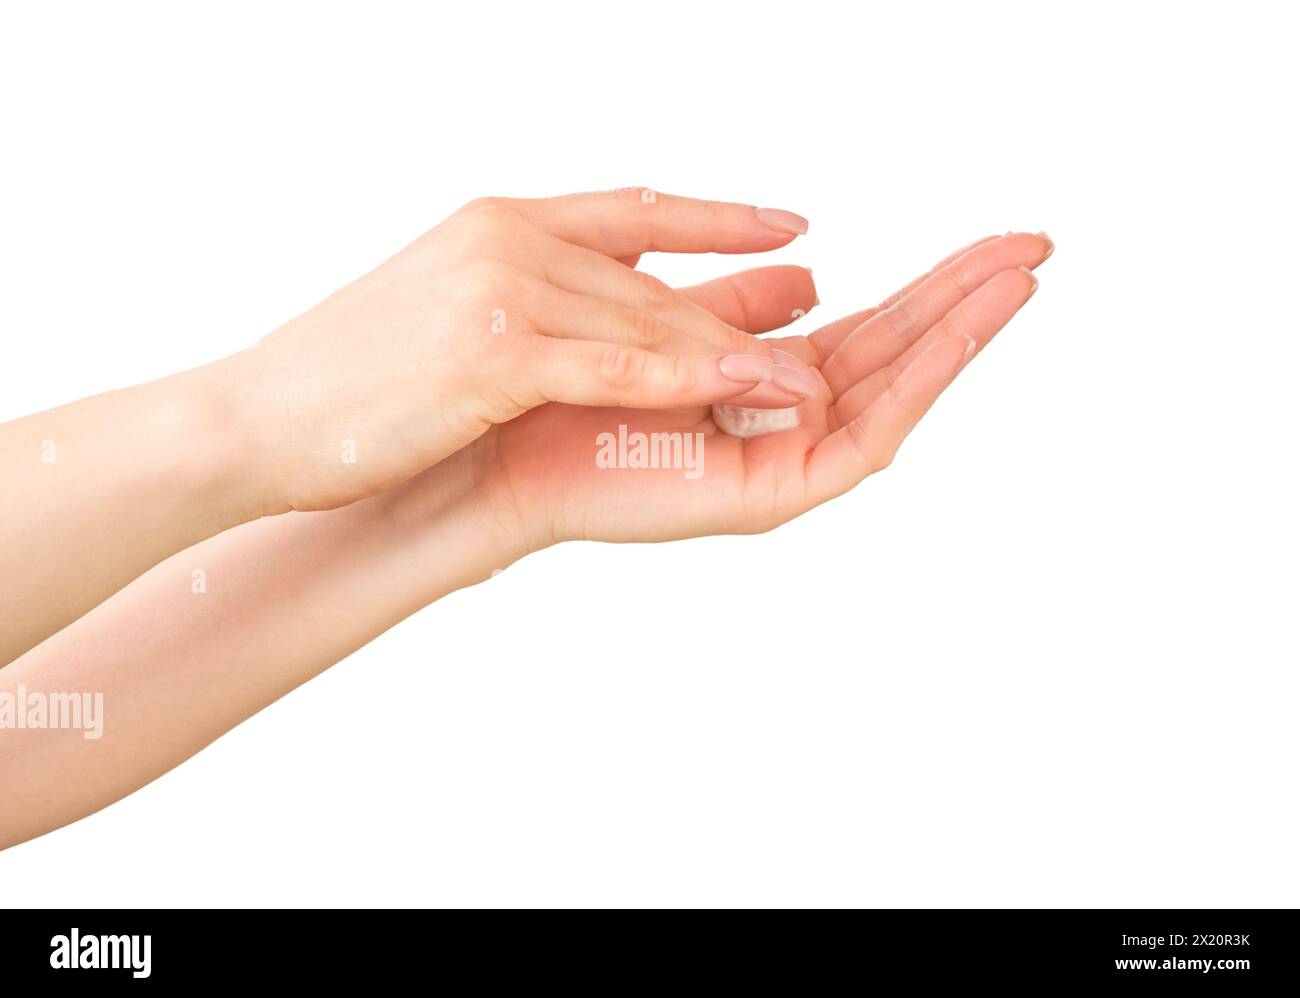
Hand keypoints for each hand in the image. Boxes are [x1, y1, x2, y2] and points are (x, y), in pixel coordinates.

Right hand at [235, 188, 816, 512]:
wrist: (256, 417)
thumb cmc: (348, 378)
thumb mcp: (448, 314)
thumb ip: (531, 302)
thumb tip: (597, 313)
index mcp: (497, 221)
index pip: (632, 209)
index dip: (719, 217)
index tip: (789, 224)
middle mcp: (505, 238)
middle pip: (651, 278)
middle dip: (737, 308)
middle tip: (819, 326)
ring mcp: (498, 289)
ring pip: (642, 323)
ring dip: (729, 353)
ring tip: (806, 376)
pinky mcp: (493, 353)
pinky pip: (612, 368)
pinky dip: (684, 380)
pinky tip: (746, 386)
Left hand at [419, 231, 1051, 549]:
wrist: (512, 445)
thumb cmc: (577, 389)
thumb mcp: (681, 326)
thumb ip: (745, 307)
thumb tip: (808, 270)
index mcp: (767, 383)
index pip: (871, 327)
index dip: (932, 283)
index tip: (990, 239)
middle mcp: (788, 422)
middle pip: (899, 353)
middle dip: (968, 298)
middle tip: (1038, 244)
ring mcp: (786, 459)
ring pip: (898, 392)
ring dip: (962, 331)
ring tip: (1021, 276)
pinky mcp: (775, 490)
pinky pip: (864, 436)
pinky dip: (914, 383)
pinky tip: (957, 332)